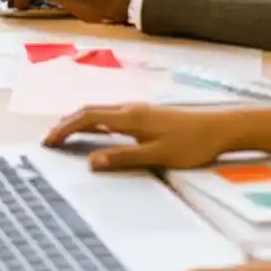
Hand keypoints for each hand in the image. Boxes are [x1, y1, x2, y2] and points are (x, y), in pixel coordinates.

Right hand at [43, 103, 232, 169]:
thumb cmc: (192, 143)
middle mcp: (131, 109)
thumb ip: (123, 157)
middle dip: (67, 123)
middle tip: (50, 139)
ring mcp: (140, 110)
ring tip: (66, 133)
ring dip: (80, 121)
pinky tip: (98, 131)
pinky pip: (112, 115)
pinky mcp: (148, 114)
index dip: (65, 128)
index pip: (87, 118)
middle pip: (90, 110)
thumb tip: (91, 161)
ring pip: (101, 111)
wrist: (222, 127)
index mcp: (130, 117)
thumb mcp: (157, 155)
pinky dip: (96, 122)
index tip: (49, 141)